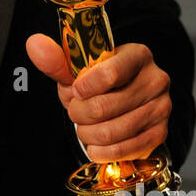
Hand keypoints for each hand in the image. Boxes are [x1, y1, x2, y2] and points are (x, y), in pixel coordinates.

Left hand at [25, 34, 171, 162]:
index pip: (109, 74)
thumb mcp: (78, 70)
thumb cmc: (99, 83)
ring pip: (110, 132)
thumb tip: (34, 44)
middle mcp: (155, 80)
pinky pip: (122, 151)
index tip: (75, 90)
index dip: (83, 88)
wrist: (122, 100)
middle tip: (76, 110)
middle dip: (79, 113)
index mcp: (137, 55)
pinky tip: (96, 143)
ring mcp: (161, 108)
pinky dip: (100, 151)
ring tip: (85, 126)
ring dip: (87, 133)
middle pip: (103, 107)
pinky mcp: (160, 134)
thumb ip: (57, 60)